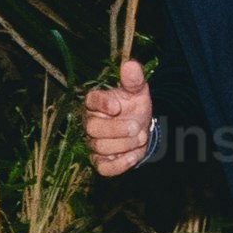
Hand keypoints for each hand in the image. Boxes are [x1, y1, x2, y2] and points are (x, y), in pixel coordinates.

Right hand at [80, 61, 155, 179]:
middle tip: (136, 128)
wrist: (142, 129)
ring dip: (124, 144)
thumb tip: (130, 64)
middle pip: (92, 128)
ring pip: (99, 147)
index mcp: (96, 103)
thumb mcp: (138, 92)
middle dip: (117, 129)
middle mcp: (91, 123)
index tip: (118, 106)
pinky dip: (119, 165)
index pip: (91, 101)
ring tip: (140, 137)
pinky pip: (103, 168)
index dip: (102, 104)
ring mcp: (94, 143)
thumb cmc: (134, 107)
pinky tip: (133, 156)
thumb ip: (134, 80)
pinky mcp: (100, 161)